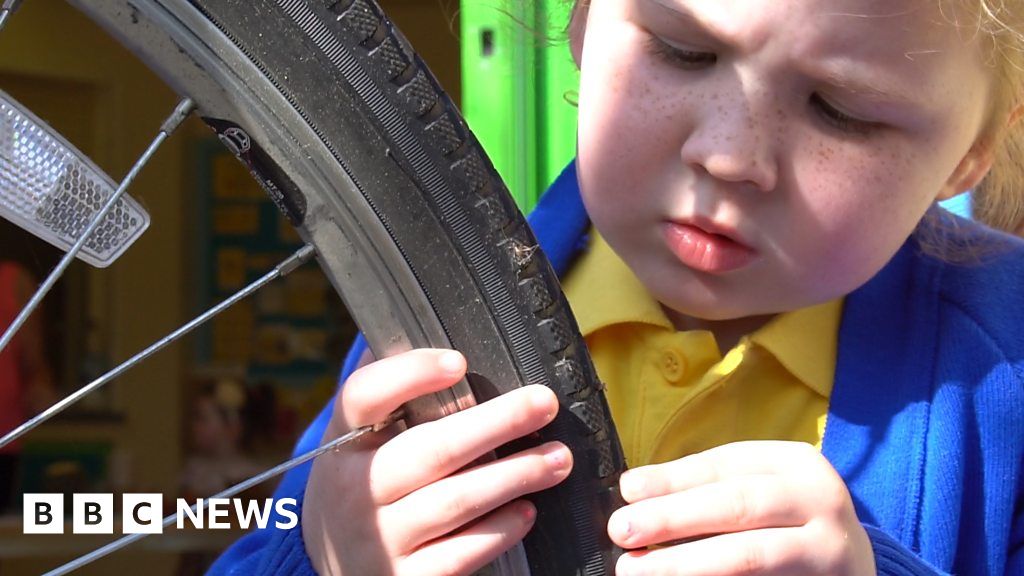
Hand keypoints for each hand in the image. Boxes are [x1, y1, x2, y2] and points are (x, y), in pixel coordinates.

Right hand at [302, 349, 573, 575]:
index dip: (409, 375)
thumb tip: (422, 317)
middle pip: (429, 451)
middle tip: (544, 402)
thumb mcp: (358, 440)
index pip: (364, 396)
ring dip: (515, 476)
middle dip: (496, 424)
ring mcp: (379, 539)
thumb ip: (388, 391)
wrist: (334, 566)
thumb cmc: (366, 482)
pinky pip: (461, 554)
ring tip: (558, 459)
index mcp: (343, 442)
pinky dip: (500, 530)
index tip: (459, 362)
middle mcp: (355, 490)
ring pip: (454, 503)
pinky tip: (528, 511)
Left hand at [607, 441, 875, 574]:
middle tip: (622, 530)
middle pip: (737, 505)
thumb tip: (634, 495)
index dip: (673, 478)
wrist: (853, 567)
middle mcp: (819, 502)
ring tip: (636, 569)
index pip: (726, 466)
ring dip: (686, 563)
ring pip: (749, 554)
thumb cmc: (788, 521)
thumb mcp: (761, 489)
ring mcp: (827, 551)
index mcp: (797, 464)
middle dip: (673, 517)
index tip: (627, 490)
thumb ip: (708, 489)